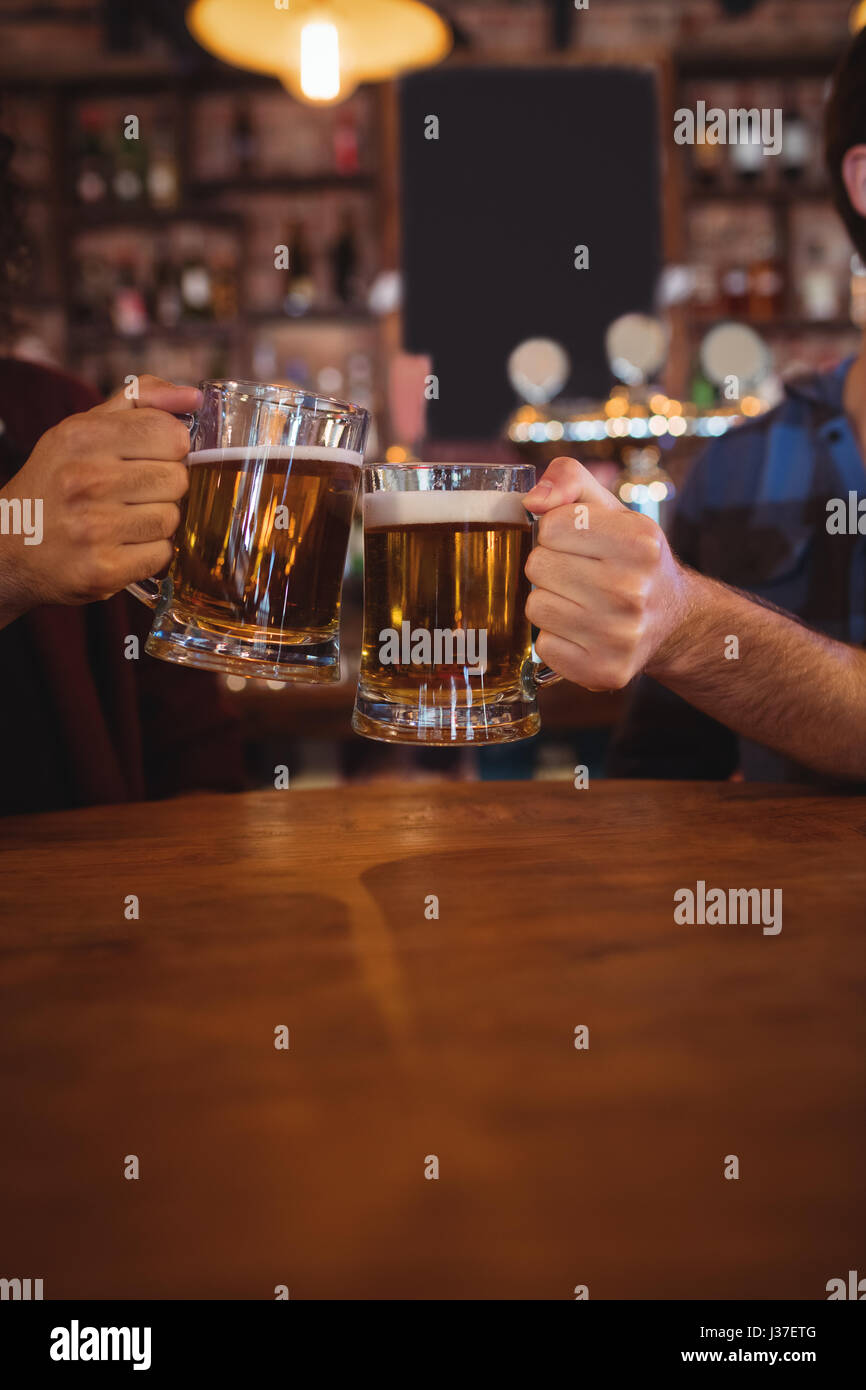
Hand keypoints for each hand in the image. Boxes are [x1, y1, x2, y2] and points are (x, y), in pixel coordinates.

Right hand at [0, 375, 199, 623]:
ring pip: (172, 518)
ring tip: (124, 520)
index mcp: (82, 436)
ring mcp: (93, 528)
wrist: (10, 548)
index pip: (171, 434)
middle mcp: (85, 480)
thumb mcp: (83, 428)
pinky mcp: (103, 570)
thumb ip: (139, 400)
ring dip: (156, 520)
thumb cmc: (56, 483)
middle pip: (177, 478)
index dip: (170, 448)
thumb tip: (193, 396)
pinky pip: (162, 554)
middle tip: (132, 493)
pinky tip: (121, 545)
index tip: (149, 456)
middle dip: (162, 486)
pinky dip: (149, 553)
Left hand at [522, 456, 690, 690]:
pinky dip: (556, 638)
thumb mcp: (610, 507)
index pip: (551, 525)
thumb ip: (569, 478)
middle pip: (537, 565)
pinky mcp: (605, 672)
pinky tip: (583, 632)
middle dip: (551, 566)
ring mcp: (620, 636)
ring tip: (581, 602)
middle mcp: (634, 590)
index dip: (556, 530)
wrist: (672, 619)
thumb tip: (531, 501)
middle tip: (580, 574)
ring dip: (550, 602)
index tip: (581, 542)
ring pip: (536, 607)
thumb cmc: (629, 557)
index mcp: (640, 542)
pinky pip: (543, 647)